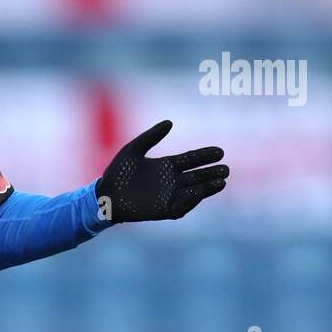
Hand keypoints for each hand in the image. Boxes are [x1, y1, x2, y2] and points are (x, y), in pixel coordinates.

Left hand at [95, 120, 228, 222]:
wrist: (105, 195)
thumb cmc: (117, 173)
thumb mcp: (133, 150)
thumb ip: (151, 137)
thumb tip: (170, 122)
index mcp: (166, 166)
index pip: (190, 160)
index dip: (205, 156)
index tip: (220, 151)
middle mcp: (171, 181)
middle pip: (196, 176)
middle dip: (211, 173)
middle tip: (226, 169)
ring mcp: (168, 196)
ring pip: (194, 191)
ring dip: (207, 188)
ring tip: (221, 182)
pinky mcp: (163, 210)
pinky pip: (181, 206)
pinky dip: (190, 200)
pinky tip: (197, 192)